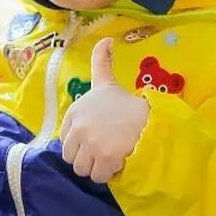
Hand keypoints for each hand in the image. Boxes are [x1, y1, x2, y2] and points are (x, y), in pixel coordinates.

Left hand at [59, 38, 149, 183]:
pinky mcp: (104, 157)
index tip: (96, 140)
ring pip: (82, 169)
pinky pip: (97, 176)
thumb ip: (100, 61)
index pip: (65, 142)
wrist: (149, 115)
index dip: (81, 145)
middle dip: (86, 159)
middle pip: (71, 158)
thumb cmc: (125, 102)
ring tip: (111, 158)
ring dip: (96, 168)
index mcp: (74, 112)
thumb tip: (105, 39)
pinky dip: (108, 174)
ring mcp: (90, 142)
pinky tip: (118, 163)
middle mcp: (78, 127)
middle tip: (104, 152)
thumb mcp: (106, 81)